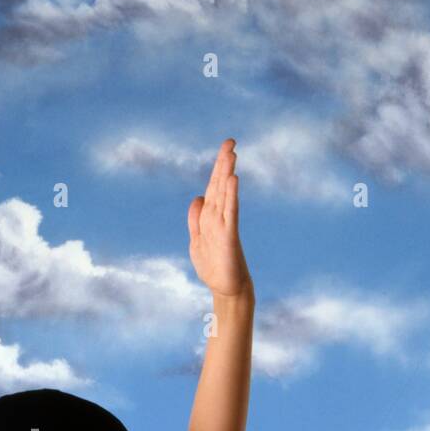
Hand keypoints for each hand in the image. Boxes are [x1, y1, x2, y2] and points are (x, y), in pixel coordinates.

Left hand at [187, 138, 250, 296]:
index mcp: (210, 217)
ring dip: (227, 173)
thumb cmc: (214, 267)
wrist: (226, 289)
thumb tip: (197, 198)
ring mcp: (224, 225)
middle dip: (224, 163)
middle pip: (220, 185)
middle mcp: (218, 217)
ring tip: (232, 153)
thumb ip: (195, 220)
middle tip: (230, 141)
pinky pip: (230, 211)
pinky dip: (231, 195)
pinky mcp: (229, 235)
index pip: (214, 186)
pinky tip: (234, 179)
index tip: (226, 147)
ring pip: (225, 194)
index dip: (218, 167)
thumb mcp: (197, 241)